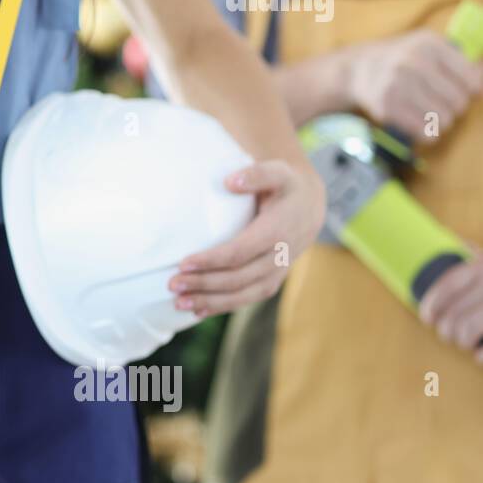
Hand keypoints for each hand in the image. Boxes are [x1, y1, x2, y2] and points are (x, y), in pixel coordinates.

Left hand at [170, 160, 323, 316]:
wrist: (309, 207)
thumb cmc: (285, 187)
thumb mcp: (277, 172)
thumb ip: (256, 175)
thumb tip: (230, 182)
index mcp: (277, 231)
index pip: (240, 252)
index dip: (212, 260)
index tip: (183, 263)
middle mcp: (279, 257)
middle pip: (238, 277)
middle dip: (204, 284)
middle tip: (172, 285)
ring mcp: (277, 272)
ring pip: (243, 294)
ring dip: (211, 301)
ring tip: (179, 303)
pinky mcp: (271, 280)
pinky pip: (247, 298)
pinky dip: (223, 306)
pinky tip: (198, 310)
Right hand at [346, 31, 482, 141]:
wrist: (358, 69)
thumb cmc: (404, 60)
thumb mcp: (431, 48)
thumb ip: (462, 63)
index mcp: (429, 45)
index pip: (472, 81)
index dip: (471, 90)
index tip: (460, 90)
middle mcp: (413, 62)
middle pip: (459, 103)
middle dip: (454, 107)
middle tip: (441, 102)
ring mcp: (397, 84)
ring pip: (444, 120)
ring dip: (441, 122)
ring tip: (430, 113)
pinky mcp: (386, 107)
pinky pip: (424, 132)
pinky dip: (426, 133)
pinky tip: (420, 125)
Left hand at [420, 257, 482, 360]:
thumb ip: (472, 253)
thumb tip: (452, 245)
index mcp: (482, 264)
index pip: (448, 284)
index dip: (432, 303)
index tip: (427, 318)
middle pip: (454, 312)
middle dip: (447, 329)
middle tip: (447, 334)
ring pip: (467, 329)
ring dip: (462, 340)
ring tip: (464, 342)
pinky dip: (481, 355)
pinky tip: (479, 357)